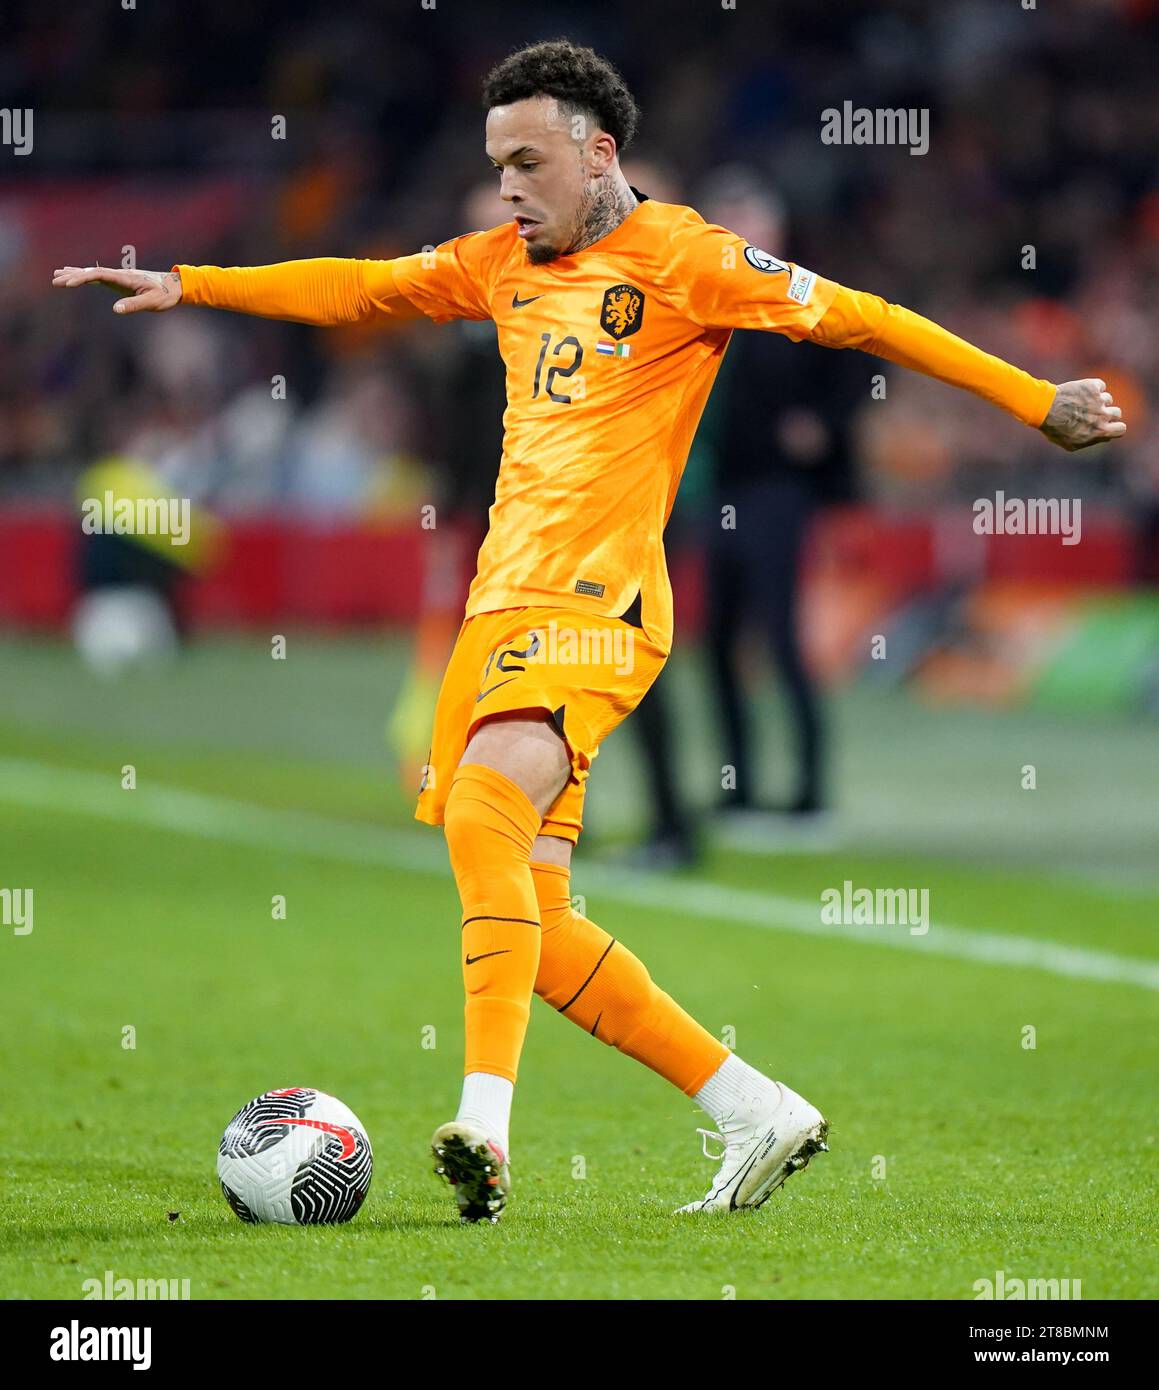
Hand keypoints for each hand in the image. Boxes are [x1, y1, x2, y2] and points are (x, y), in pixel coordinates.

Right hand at [51, 265, 182, 313]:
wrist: (175, 287)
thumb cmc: (165, 295)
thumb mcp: (152, 302)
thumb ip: (134, 305)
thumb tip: (115, 309)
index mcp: (124, 277)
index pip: (98, 275)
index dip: (82, 278)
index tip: (68, 282)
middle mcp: (119, 275)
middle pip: (91, 272)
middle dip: (72, 276)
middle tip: (54, 279)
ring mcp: (119, 277)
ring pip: (93, 274)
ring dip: (76, 274)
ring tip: (57, 274)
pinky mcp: (121, 282)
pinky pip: (100, 278)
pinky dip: (86, 277)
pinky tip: (78, 277)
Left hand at [1039, 378, 1125, 451]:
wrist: (1044, 408)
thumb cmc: (1055, 429)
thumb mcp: (1071, 444)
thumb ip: (1090, 441)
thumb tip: (1104, 438)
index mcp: (1100, 431)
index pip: (1121, 429)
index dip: (1115, 427)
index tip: (1107, 425)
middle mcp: (1102, 415)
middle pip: (1117, 413)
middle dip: (1107, 413)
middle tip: (1092, 413)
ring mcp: (1098, 400)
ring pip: (1107, 399)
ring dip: (1098, 401)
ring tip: (1081, 403)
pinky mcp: (1092, 386)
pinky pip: (1100, 386)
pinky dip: (1093, 388)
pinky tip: (1081, 392)